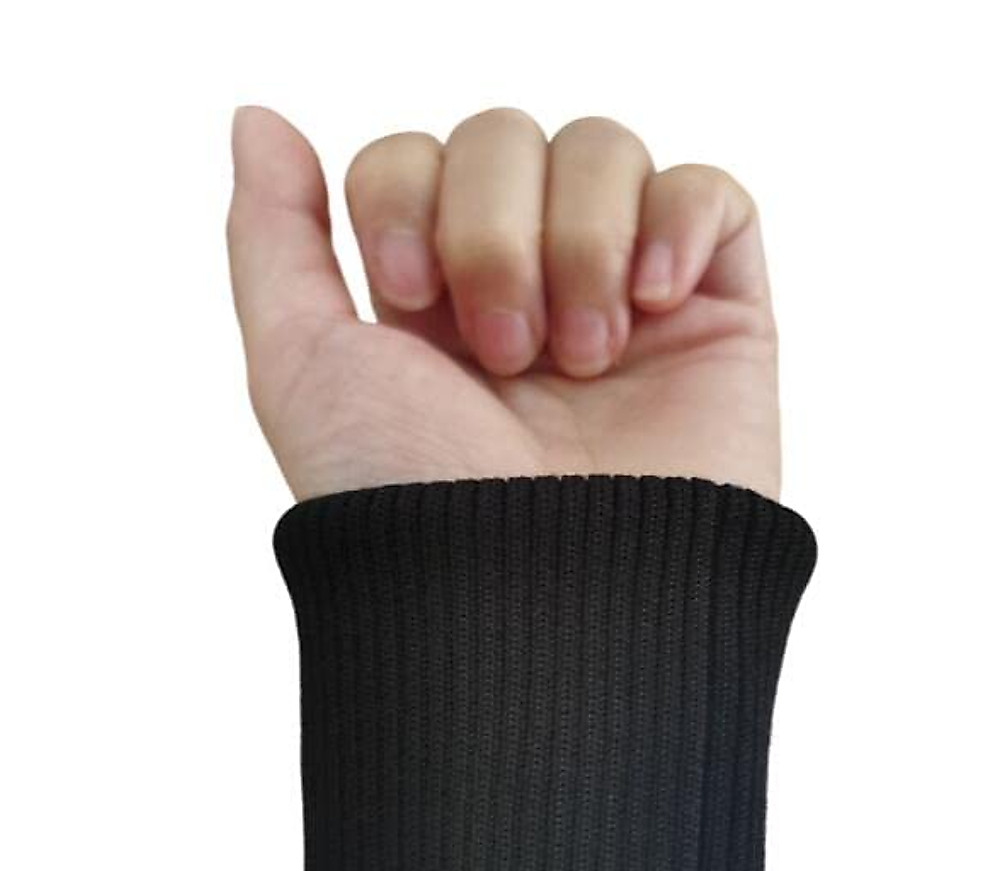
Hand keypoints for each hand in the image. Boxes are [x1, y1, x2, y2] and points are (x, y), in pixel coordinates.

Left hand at [227, 106, 781, 501]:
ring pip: (607, 152)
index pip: (419, 158)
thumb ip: (273, 238)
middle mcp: (530, 291)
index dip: (406, 197)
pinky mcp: (718, 325)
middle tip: (504, 352)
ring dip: (579, 241)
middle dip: (493, 231)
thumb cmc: (417, 507)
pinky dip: (679, 220)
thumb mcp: (303, 368)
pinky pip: (716, 197)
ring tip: (579, 358)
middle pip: (508, 139)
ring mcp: (626, 306)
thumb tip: (261, 120)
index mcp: (435, 304)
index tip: (412, 301)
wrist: (543, 607)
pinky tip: (650, 304)